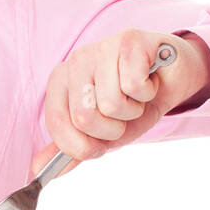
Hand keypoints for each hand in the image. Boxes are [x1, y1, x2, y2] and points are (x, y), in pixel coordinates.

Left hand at [30, 29, 209, 177]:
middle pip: (84, 117)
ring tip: (137, 96)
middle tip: (123, 114)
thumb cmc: (133, 104)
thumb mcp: (100, 134)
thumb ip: (71, 150)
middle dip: (112, 129)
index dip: (83, 146)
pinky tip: (149, 81)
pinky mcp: (129, 40)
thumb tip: (37, 169)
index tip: (100, 143)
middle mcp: (76, 60)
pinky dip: (148, 92)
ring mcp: (101, 47)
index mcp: (60, 80)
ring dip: (132, 110)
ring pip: (111, 104)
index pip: (58, 124)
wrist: (172, 80)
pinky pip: (134, 86)